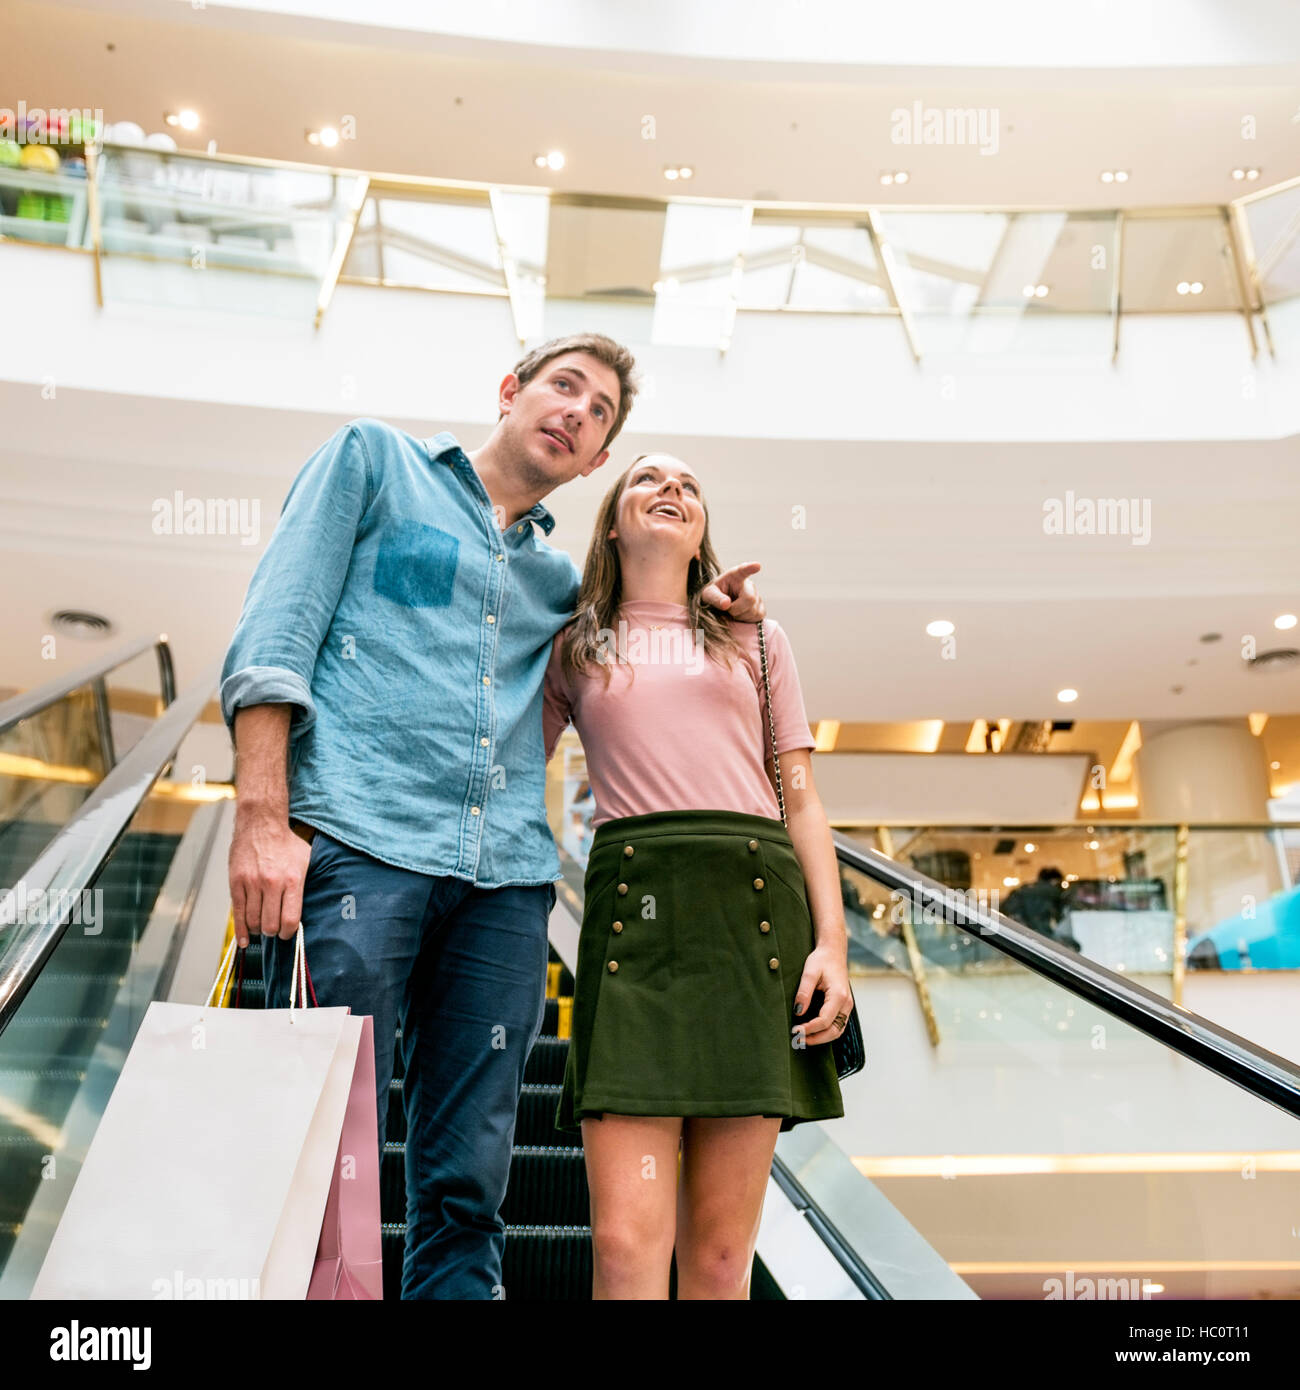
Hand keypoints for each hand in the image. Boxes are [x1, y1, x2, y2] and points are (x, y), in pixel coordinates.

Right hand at [228, 809, 310, 947]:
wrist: (261, 824)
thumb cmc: (286, 843)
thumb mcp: (305, 861)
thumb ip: (304, 885)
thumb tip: (302, 911)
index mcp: (292, 879)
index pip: (290, 919)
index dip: (289, 932)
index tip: (288, 933)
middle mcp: (272, 883)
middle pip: (270, 924)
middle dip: (273, 931)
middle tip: (274, 929)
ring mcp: (252, 883)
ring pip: (253, 921)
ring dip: (258, 929)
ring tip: (262, 926)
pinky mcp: (236, 882)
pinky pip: (237, 912)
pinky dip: (241, 930)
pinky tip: (245, 939)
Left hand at [699, 561, 764, 622]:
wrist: (720, 605)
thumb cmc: (714, 596)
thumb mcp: (708, 595)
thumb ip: (715, 598)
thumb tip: (726, 604)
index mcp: (734, 576)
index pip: (743, 570)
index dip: (750, 568)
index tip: (757, 565)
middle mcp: (749, 584)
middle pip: (750, 599)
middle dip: (736, 609)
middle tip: (727, 609)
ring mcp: (757, 596)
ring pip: (753, 611)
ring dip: (740, 616)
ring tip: (733, 610)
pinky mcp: (761, 608)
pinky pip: (757, 617)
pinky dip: (746, 620)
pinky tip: (740, 614)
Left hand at [791, 946, 852, 1046]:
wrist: (833, 951)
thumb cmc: (821, 960)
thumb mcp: (809, 972)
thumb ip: (804, 993)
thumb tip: (798, 1012)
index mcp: (839, 995)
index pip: (824, 1020)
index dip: (809, 1028)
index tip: (795, 1030)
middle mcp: (847, 1003)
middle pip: (833, 1031)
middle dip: (815, 1038)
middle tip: (797, 1040)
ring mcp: (847, 1006)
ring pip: (837, 1031)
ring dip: (821, 1038)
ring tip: (803, 1039)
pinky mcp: (844, 1006)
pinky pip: (838, 1025)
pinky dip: (826, 1032)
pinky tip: (812, 1032)